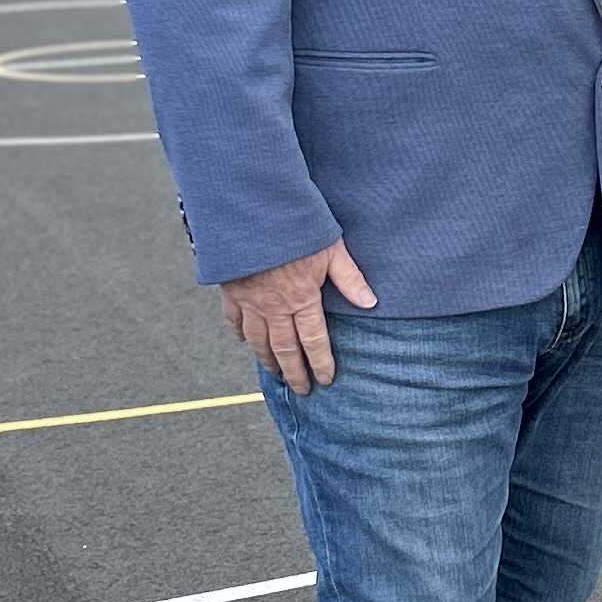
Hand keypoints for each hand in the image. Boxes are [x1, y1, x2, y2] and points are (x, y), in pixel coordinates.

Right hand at [221, 239, 377, 393]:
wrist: (252, 212)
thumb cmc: (295, 227)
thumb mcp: (330, 249)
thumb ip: (349, 279)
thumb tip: (370, 302)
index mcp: (302, 298)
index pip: (314, 341)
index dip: (321, 363)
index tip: (326, 379)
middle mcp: (275, 307)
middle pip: (285, 349)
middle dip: (294, 372)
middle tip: (301, 389)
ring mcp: (250, 301)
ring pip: (258, 340)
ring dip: (268, 360)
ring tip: (275, 372)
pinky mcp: (232, 291)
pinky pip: (234, 320)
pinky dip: (240, 334)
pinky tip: (245, 342)